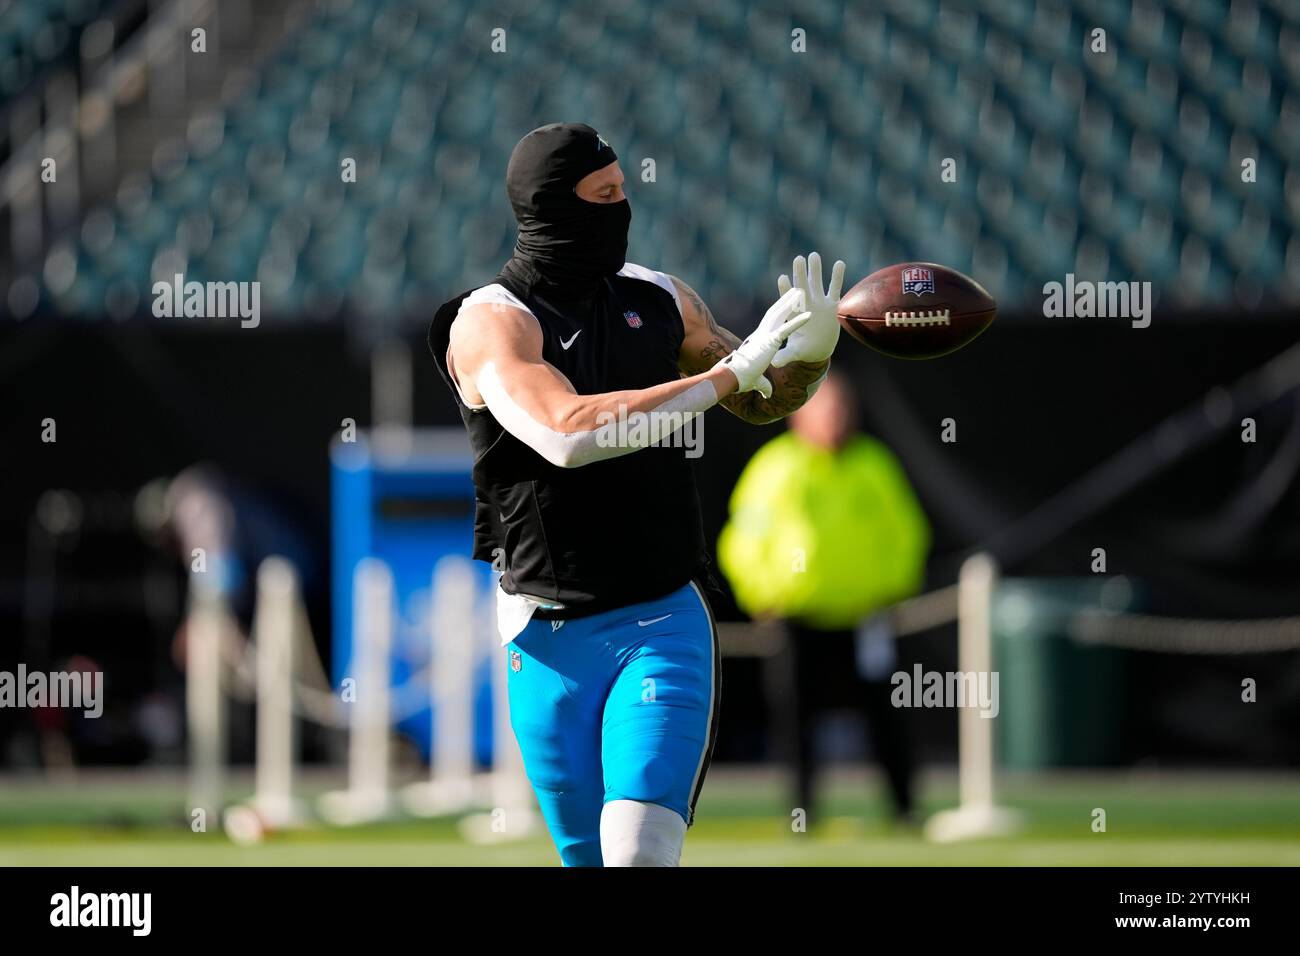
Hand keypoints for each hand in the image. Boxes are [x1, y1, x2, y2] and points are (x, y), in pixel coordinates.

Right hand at [719, 288, 810, 397]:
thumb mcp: (756, 381)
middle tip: (795, 291)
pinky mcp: (770, 342)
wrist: (731, 376)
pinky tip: (810, 316)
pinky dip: (799, 322)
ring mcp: (766, 336)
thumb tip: (768, 395)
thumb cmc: (739, 379)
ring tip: (802, 292)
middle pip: (775, 313)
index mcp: (758, 341)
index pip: (769, 323)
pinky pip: (788, 329)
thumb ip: (764, 385)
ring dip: (791, 303)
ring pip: (781, 315)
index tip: (784, 306)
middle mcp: (762, 334)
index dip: (778, 313)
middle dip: (785, 301)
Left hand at [771, 252, 845, 366]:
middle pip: (803, 287)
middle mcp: (807, 306)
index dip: (785, 290)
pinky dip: (837, 277)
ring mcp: (820, 303)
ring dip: (816, 270)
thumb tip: (774, 364)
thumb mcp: (795, 353)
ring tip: (813, 255)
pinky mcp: (832, 305)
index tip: (782, 278)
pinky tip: (839, 263)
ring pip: (817, 283)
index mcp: (796, 315)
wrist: (817, 349)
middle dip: (800, 274)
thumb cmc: (803, 349)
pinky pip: (835, 288)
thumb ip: (785, 355)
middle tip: (798, 259)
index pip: (789, 302)